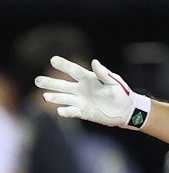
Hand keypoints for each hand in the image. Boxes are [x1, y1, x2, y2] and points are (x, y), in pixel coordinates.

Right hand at [35, 56, 150, 129]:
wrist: (127, 109)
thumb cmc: (121, 92)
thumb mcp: (114, 81)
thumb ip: (103, 73)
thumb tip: (94, 62)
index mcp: (88, 78)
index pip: (73, 70)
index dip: (63, 65)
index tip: (53, 60)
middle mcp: (81, 89)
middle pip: (63, 85)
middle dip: (50, 83)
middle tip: (37, 80)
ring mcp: (81, 101)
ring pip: (65, 98)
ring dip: (55, 97)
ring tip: (45, 96)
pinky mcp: (84, 112)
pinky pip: (73, 111)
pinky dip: (66, 111)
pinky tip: (59, 111)